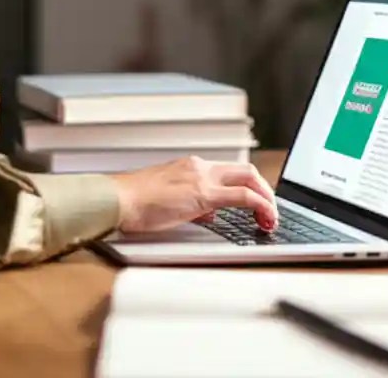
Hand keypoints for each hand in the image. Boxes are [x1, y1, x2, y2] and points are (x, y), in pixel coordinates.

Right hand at [108, 157, 277, 233]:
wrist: (117, 200)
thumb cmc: (133, 203)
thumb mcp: (167, 201)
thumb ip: (191, 204)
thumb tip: (208, 213)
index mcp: (190, 167)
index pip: (229, 171)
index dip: (248, 186)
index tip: (255, 202)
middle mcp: (199, 167)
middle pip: (246, 171)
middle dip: (265, 190)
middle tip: (269, 210)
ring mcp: (201, 178)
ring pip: (250, 178)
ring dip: (266, 198)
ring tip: (270, 218)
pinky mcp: (202, 195)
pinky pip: (243, 196)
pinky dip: (260, 206)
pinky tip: (263, 219)